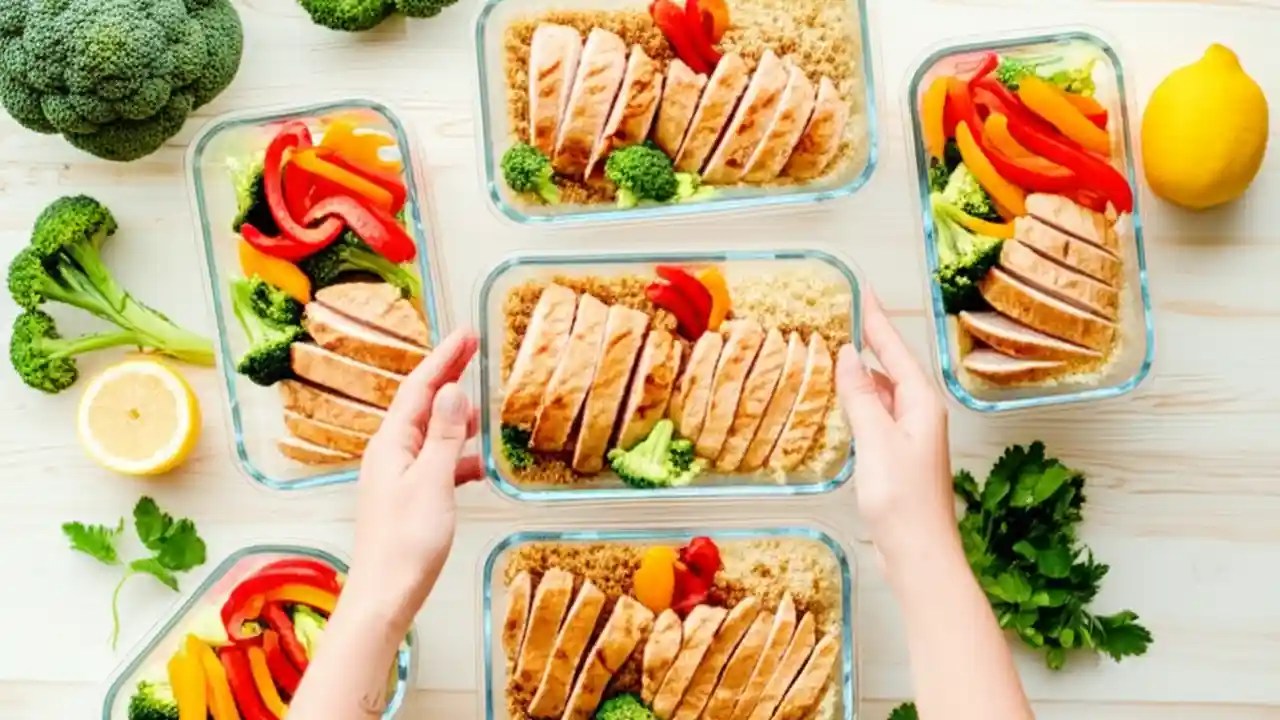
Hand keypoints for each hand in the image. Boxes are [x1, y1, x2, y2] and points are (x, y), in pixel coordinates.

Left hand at [343, 328, 482, 628]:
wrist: (385, 594)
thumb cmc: (406, 542)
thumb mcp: (432, 481)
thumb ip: (444, 435)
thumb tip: (452, 390)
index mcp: (391, 443)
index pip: (419, 387)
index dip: (443, 358)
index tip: (465, 333)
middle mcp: (390, 454)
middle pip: (422, 405)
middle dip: (448, 379)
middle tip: (475, 354)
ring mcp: (397, 477)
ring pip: (430, 435)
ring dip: (454, 420)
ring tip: (481, 413)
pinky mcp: (408, 499)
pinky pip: (435, 465)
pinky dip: (457, 459)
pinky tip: (477, 468)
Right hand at [836, 291, 957, 566]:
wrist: (919, 555)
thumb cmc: (903, 501)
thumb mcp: (876, 441)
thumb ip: (860, 396)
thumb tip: (847, 354)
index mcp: (921, 403)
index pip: (894, 350)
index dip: (877, 320)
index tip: (864, 290)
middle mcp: (920, 415)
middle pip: (892, 367)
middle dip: (870, 341)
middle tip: (845, 315)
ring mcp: (911, 437)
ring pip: (885, 391)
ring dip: (863, 371)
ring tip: (838, 351)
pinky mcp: (898, 458)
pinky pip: (878, 414)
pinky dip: (861, 400)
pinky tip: (845, 402)